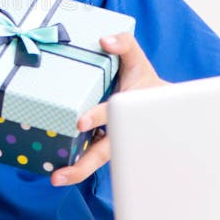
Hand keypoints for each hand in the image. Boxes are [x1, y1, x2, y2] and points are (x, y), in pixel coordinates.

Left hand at [50, 32, 166, 186]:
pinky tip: (57, 170)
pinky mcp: (106, 144)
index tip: (80, 122)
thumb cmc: (144, 79)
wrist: (163, 104)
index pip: (110, 113)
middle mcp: (120, 130)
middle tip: (60, 175)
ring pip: (96, 160)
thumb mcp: (138, 58)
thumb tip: (105, 40)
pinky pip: (91, 156)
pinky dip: (77, 164)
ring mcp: (113, 140)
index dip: (97, 117)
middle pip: (103, 152)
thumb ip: (124, 44)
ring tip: (56, 179)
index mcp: (127, 107)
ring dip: (77, 170)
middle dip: (82, 165)